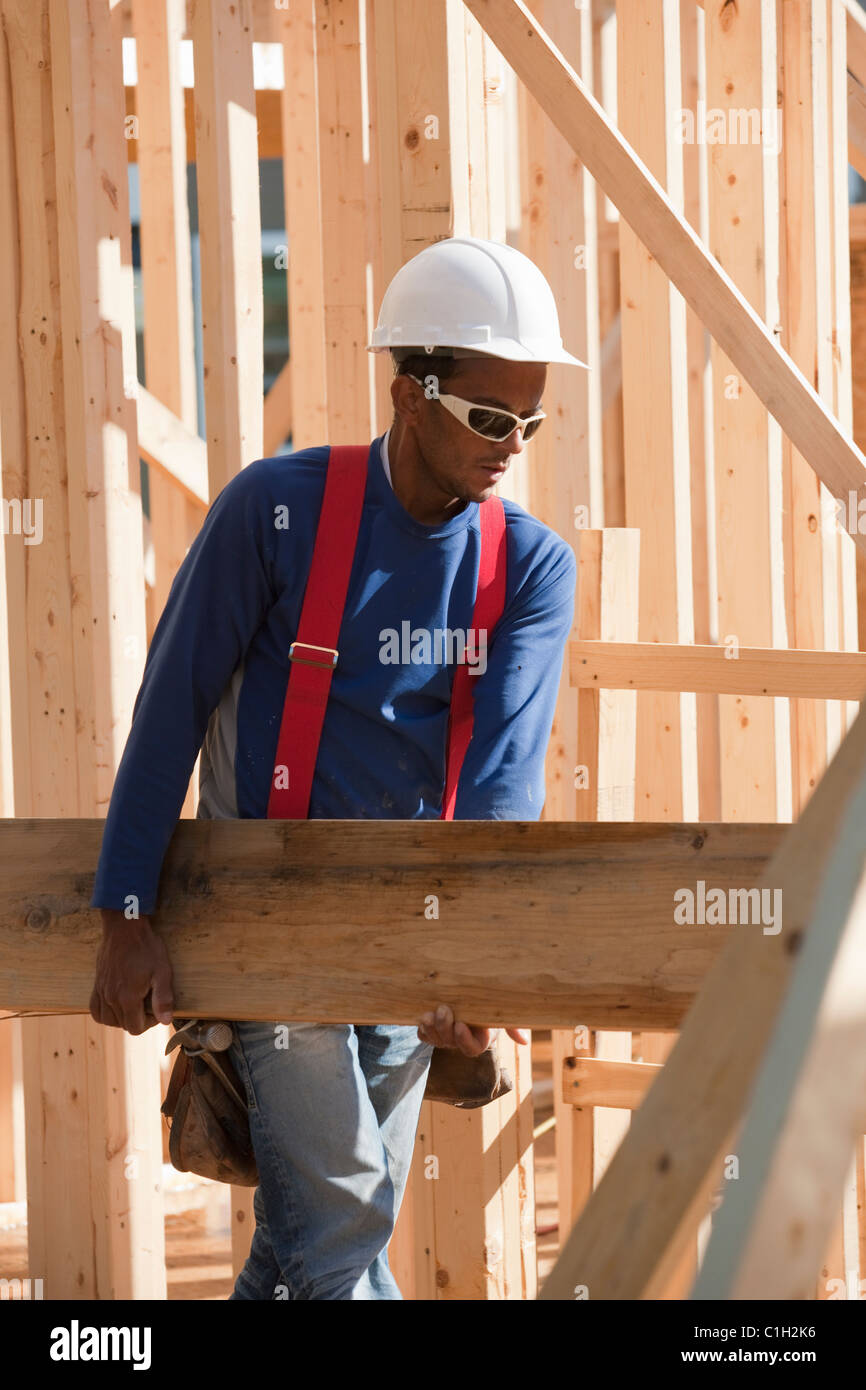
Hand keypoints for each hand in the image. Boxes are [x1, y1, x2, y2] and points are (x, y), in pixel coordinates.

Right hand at [89, 909, 174, 1034]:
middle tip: (148, 1003)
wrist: (124, 928)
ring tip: (134, 1005)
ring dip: (122, 1018)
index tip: (156, 1010)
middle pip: (123, 1025)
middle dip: (138, 1020)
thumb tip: (166, 1021)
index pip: (135, 1028)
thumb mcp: (162, 971)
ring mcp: (101, 991)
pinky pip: (95, 1009)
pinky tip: (115, 1005)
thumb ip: (163, 998)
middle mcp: (111, 998)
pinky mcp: (96, 984)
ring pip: (108, 1020)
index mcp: (127, 998)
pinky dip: (105, 1013)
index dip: (149, 1024)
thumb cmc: (146, 948)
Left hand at [417, 1003, 527, 1056]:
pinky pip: (424, 1036)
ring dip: (431, 1028)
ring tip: (428, 1014)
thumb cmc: (489, 1005)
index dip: (464, 1040)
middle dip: (445, 1027)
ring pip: (435, 1040)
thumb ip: (512, 1026)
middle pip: (450, 1042)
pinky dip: (423, 1029)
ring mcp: (445, 1038)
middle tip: (443, 1009)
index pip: (471, 1048)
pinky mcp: (432, 1032)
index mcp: (479, 1040)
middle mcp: (461, 1042)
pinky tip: (422, 1017)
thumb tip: (525, 1042)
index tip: (460, 1024)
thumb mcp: (501, 1014)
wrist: (469, 996)